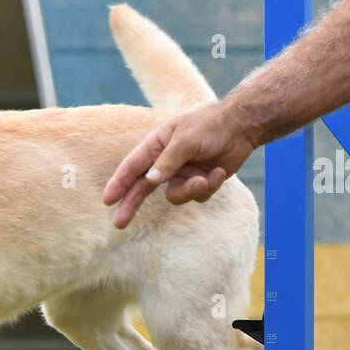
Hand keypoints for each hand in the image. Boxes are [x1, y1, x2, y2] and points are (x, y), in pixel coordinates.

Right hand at [102, 102, 258, 227]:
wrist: (241, 128)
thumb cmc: (210, 126)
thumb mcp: (186, 140)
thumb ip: (167, 161)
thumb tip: (150, 181)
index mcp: (156, 145)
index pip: (132, 167)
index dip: (119, 184)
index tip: (108, 200)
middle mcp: (164, 161)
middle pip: (142, 188)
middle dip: (132, 205)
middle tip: (119, 224)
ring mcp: (181, 173)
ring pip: (175, 196)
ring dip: (190, 190)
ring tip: (205, 178)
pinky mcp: (198, 182)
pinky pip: (196, 196)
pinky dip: (209, 186)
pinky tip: (219, 171)